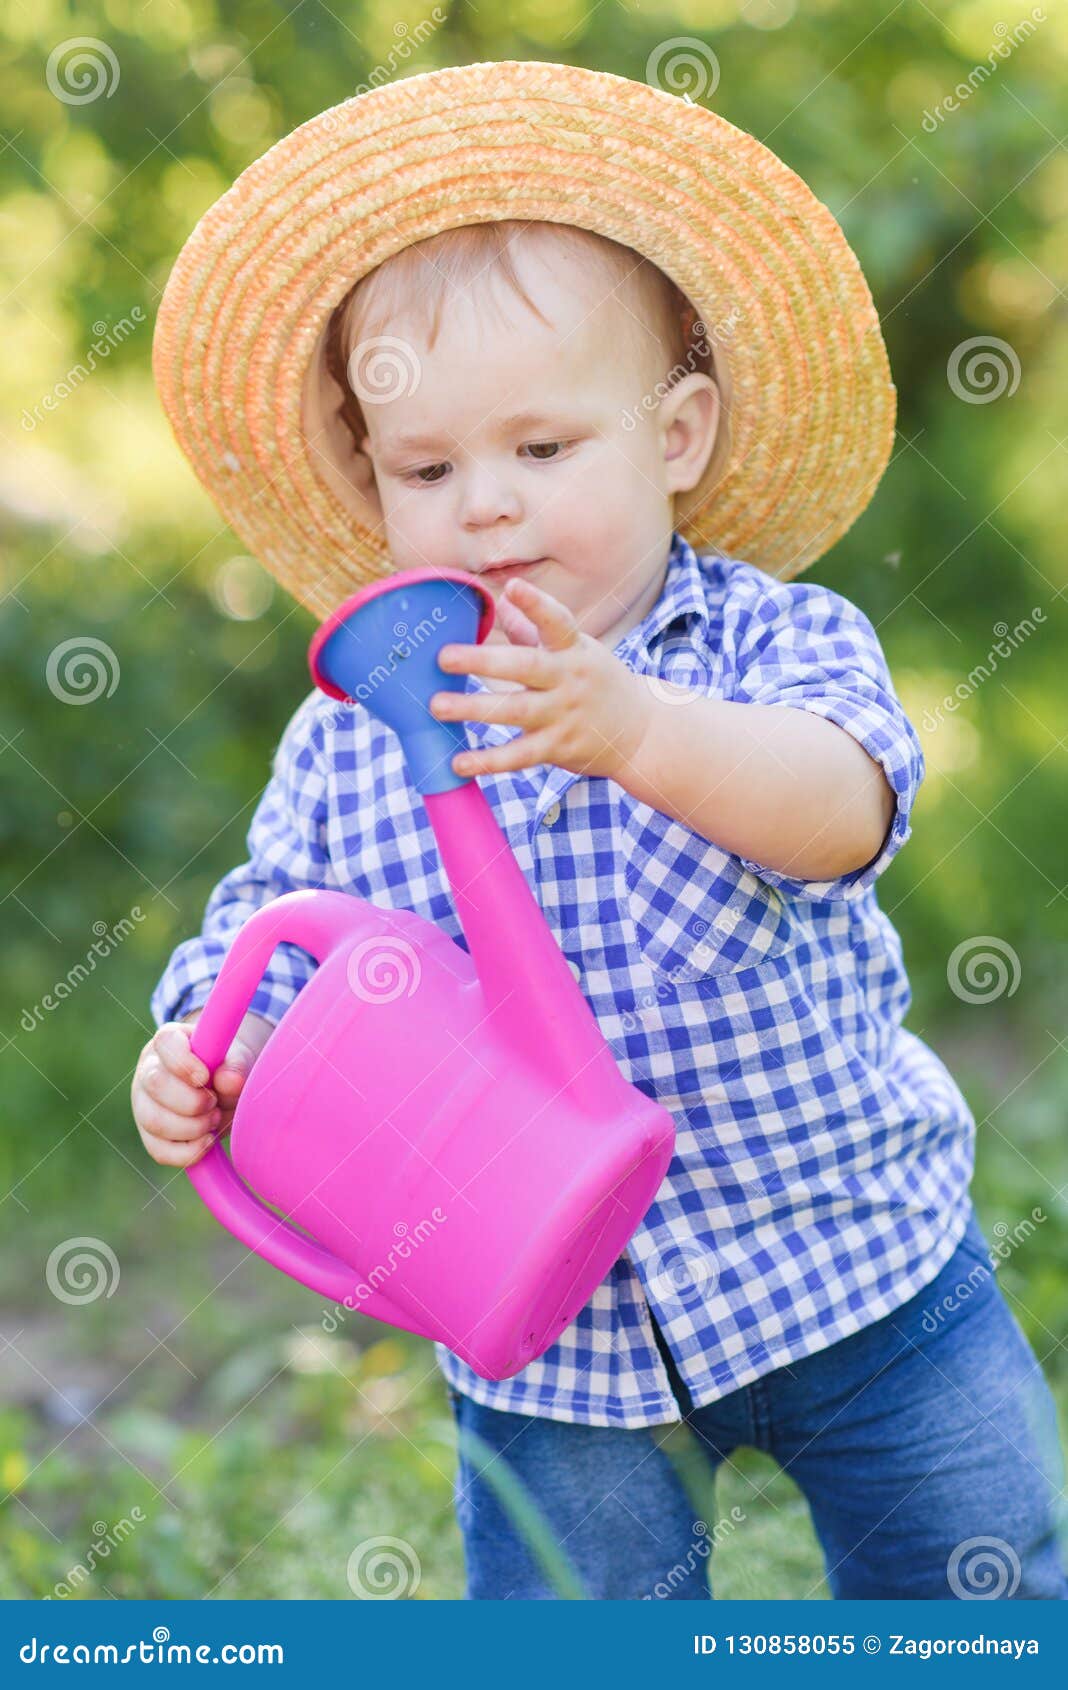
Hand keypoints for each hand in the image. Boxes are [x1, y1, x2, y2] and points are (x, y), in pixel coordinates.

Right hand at [131, 1011, 273, 1168]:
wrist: (221, 1090)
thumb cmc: (225, 1068)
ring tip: (214, 1120)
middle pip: (155, 1084)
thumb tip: (230, 1081)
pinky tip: (206, 1143)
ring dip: (191, 1127)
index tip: (205, 1078)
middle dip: (191, 1101)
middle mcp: (149, 1070)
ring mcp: (144, 1104)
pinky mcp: (150, 1135)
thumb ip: (235, 1066)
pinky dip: (186, 1152)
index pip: (165, 1042)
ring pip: (153, 1120)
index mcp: (169, 1041)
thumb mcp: (236, 1060)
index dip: (184, 1063)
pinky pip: (159, 1150)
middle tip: (214, 1103)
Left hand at [430, 577, 652, 780]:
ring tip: (438, 706)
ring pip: (516, 711)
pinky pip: (519, 756)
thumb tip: (501, 598)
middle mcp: (569, 680)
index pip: (558, 621)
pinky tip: (459, 762)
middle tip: (444, 656)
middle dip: (484, 661)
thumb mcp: (577, 650)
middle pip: (526, 666)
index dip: (536, 604)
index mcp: (574, 649)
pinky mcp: (557, 748)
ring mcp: (563, 715)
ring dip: (474, 709)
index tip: (513, 587)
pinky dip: (489, 762)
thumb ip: (534, 627)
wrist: (640, 733)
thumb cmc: (598, 683)